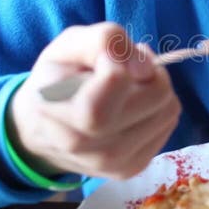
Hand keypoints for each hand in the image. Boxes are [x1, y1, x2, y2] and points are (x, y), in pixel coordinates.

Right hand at [8, 22, 180, 179]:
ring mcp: (110, 162)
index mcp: (59, 106)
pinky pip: (168, 126)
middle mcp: (85, 144)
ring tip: (128, 89)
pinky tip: (132, 109)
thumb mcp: (69, 44)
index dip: (121, 58)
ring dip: (156, 90)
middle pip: (156, 95)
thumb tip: (147, 68)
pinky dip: (157, 110)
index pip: (116, 79)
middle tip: (126, 69)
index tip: (106, 58)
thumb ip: (106, 39)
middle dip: (150, 72)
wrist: (40, 129)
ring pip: (168, 111)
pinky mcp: (129, 169)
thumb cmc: (56, 79)